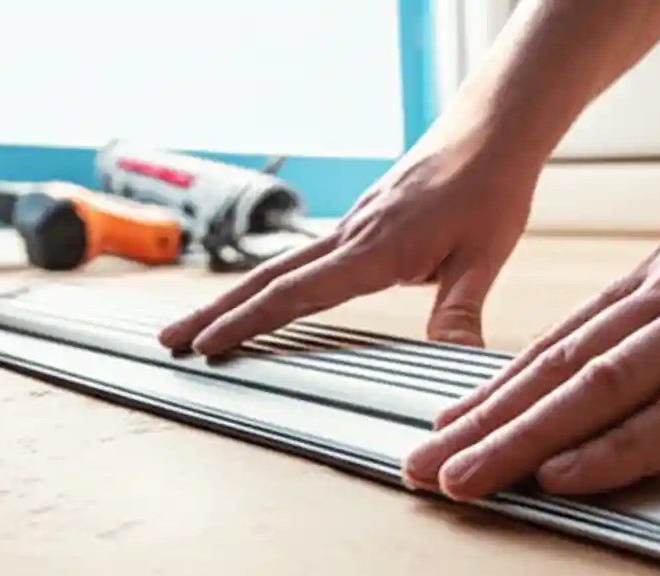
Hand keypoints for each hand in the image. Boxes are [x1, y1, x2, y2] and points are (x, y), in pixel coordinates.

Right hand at [158, 123, 539, 353]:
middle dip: (217, 312)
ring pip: (281, 267)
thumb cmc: (489, 187)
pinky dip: (274, 281)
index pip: (297, 292)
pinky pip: (306, 257)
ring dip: (238, 298)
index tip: (207, 343)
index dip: (249, 322)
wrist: (489, 131)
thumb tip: (454, 361)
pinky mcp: (362, 222)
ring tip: (201, 326)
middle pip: (268, 279)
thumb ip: (460, 310)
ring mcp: (351, 226)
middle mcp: (351, 236)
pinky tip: (267, 297)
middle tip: (170, 341)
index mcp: (374, 249)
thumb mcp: (484, 255)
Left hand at [402, 138, 659, 499]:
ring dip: (520, 440)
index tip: (453, 425)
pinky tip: (566, 474)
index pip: (566, 344)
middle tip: (419, 467)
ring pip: (599, 389)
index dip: (501, 391)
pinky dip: (621, 447)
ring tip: (459, 479)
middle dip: (482, 424)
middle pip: (559, 370)